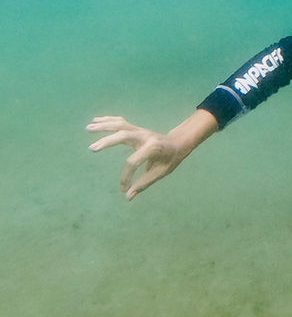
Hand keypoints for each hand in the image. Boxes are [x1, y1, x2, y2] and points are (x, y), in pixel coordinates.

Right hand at [87, 111, 215, 199]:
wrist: (179, 142)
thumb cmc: (170, 159)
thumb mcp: (161, 172)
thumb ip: (145, 183)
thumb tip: (128, 196)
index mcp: (153, 147)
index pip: (133, 161)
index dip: (126, 176)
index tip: (124, 188)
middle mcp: (145, 136)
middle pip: (124, 135)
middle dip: (108, 141)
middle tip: (92, 149)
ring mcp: (140, 130)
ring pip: (120, 125)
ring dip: (104, 126)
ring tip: (88, 127)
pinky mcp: (137, 129)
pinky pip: (121, 122)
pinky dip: (108, 120)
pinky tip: (96, 120)